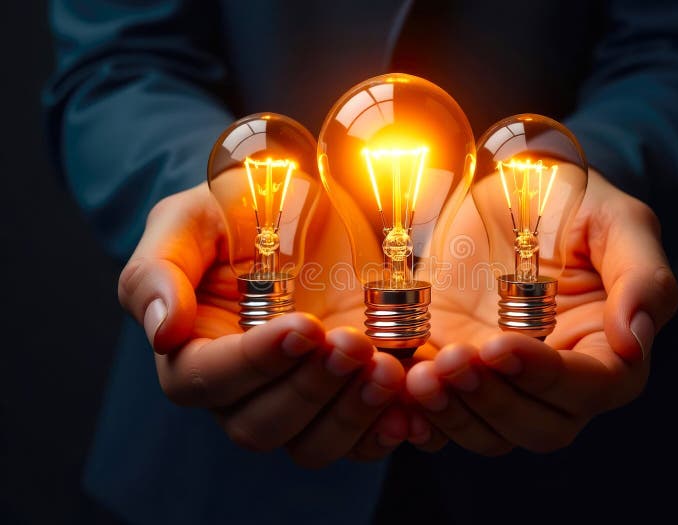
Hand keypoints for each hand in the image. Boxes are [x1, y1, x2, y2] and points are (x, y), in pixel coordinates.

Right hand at [118, 184, 408, 466]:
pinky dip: (381, 435)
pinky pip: (357, 444)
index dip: (252, 362)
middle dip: (309, 388)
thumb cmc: (240, 207)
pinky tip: (408, 411)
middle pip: (259, 424)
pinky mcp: (345, 399)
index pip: (204, 380)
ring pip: (309, 444)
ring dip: (348, 414)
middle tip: (352, 343)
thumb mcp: (193, 217)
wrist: (310, 202)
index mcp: (195, 348)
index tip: (302, 327)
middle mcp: (244, 386)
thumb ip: (159, 269)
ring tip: (386, 369)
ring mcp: (299, 396)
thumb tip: (160, 331)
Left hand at [406, 170, 677, 453]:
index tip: (502, 344)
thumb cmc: (571, 198)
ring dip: (454, 414)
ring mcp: (504, 380)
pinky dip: (423, 420)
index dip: (547, 377)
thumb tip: (635, 343)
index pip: (592, 388)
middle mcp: (557, 378)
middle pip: (540, 426)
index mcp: (607, 347)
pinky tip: (400, 400)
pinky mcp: (458, 372)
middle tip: (454, 359)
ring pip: (489, 433)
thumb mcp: (617, 220)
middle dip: (495, 401)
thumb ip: (643, 277)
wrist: (501, 184)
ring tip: (421, 377)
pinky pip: (444, 419)